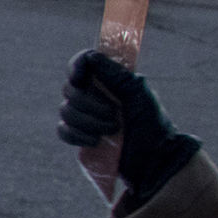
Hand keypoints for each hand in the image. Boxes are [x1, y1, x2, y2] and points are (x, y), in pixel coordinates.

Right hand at [58, 49, 201, 208]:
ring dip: (89, 123)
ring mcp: (85, 116)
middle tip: (113, 115)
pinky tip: (96, 142)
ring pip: (65, 110)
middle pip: (70, 89)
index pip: (82, 63)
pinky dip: (77, 136)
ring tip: (111, 131)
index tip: (79, 78)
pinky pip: (63, 130)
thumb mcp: (139, 96)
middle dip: (89, 104)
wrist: (154, 161)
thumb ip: (116, 75)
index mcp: (109, 81)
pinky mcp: (80, 136)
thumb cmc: (153, 125)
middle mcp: (94, 95)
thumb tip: (91, 57)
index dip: (76, 67)